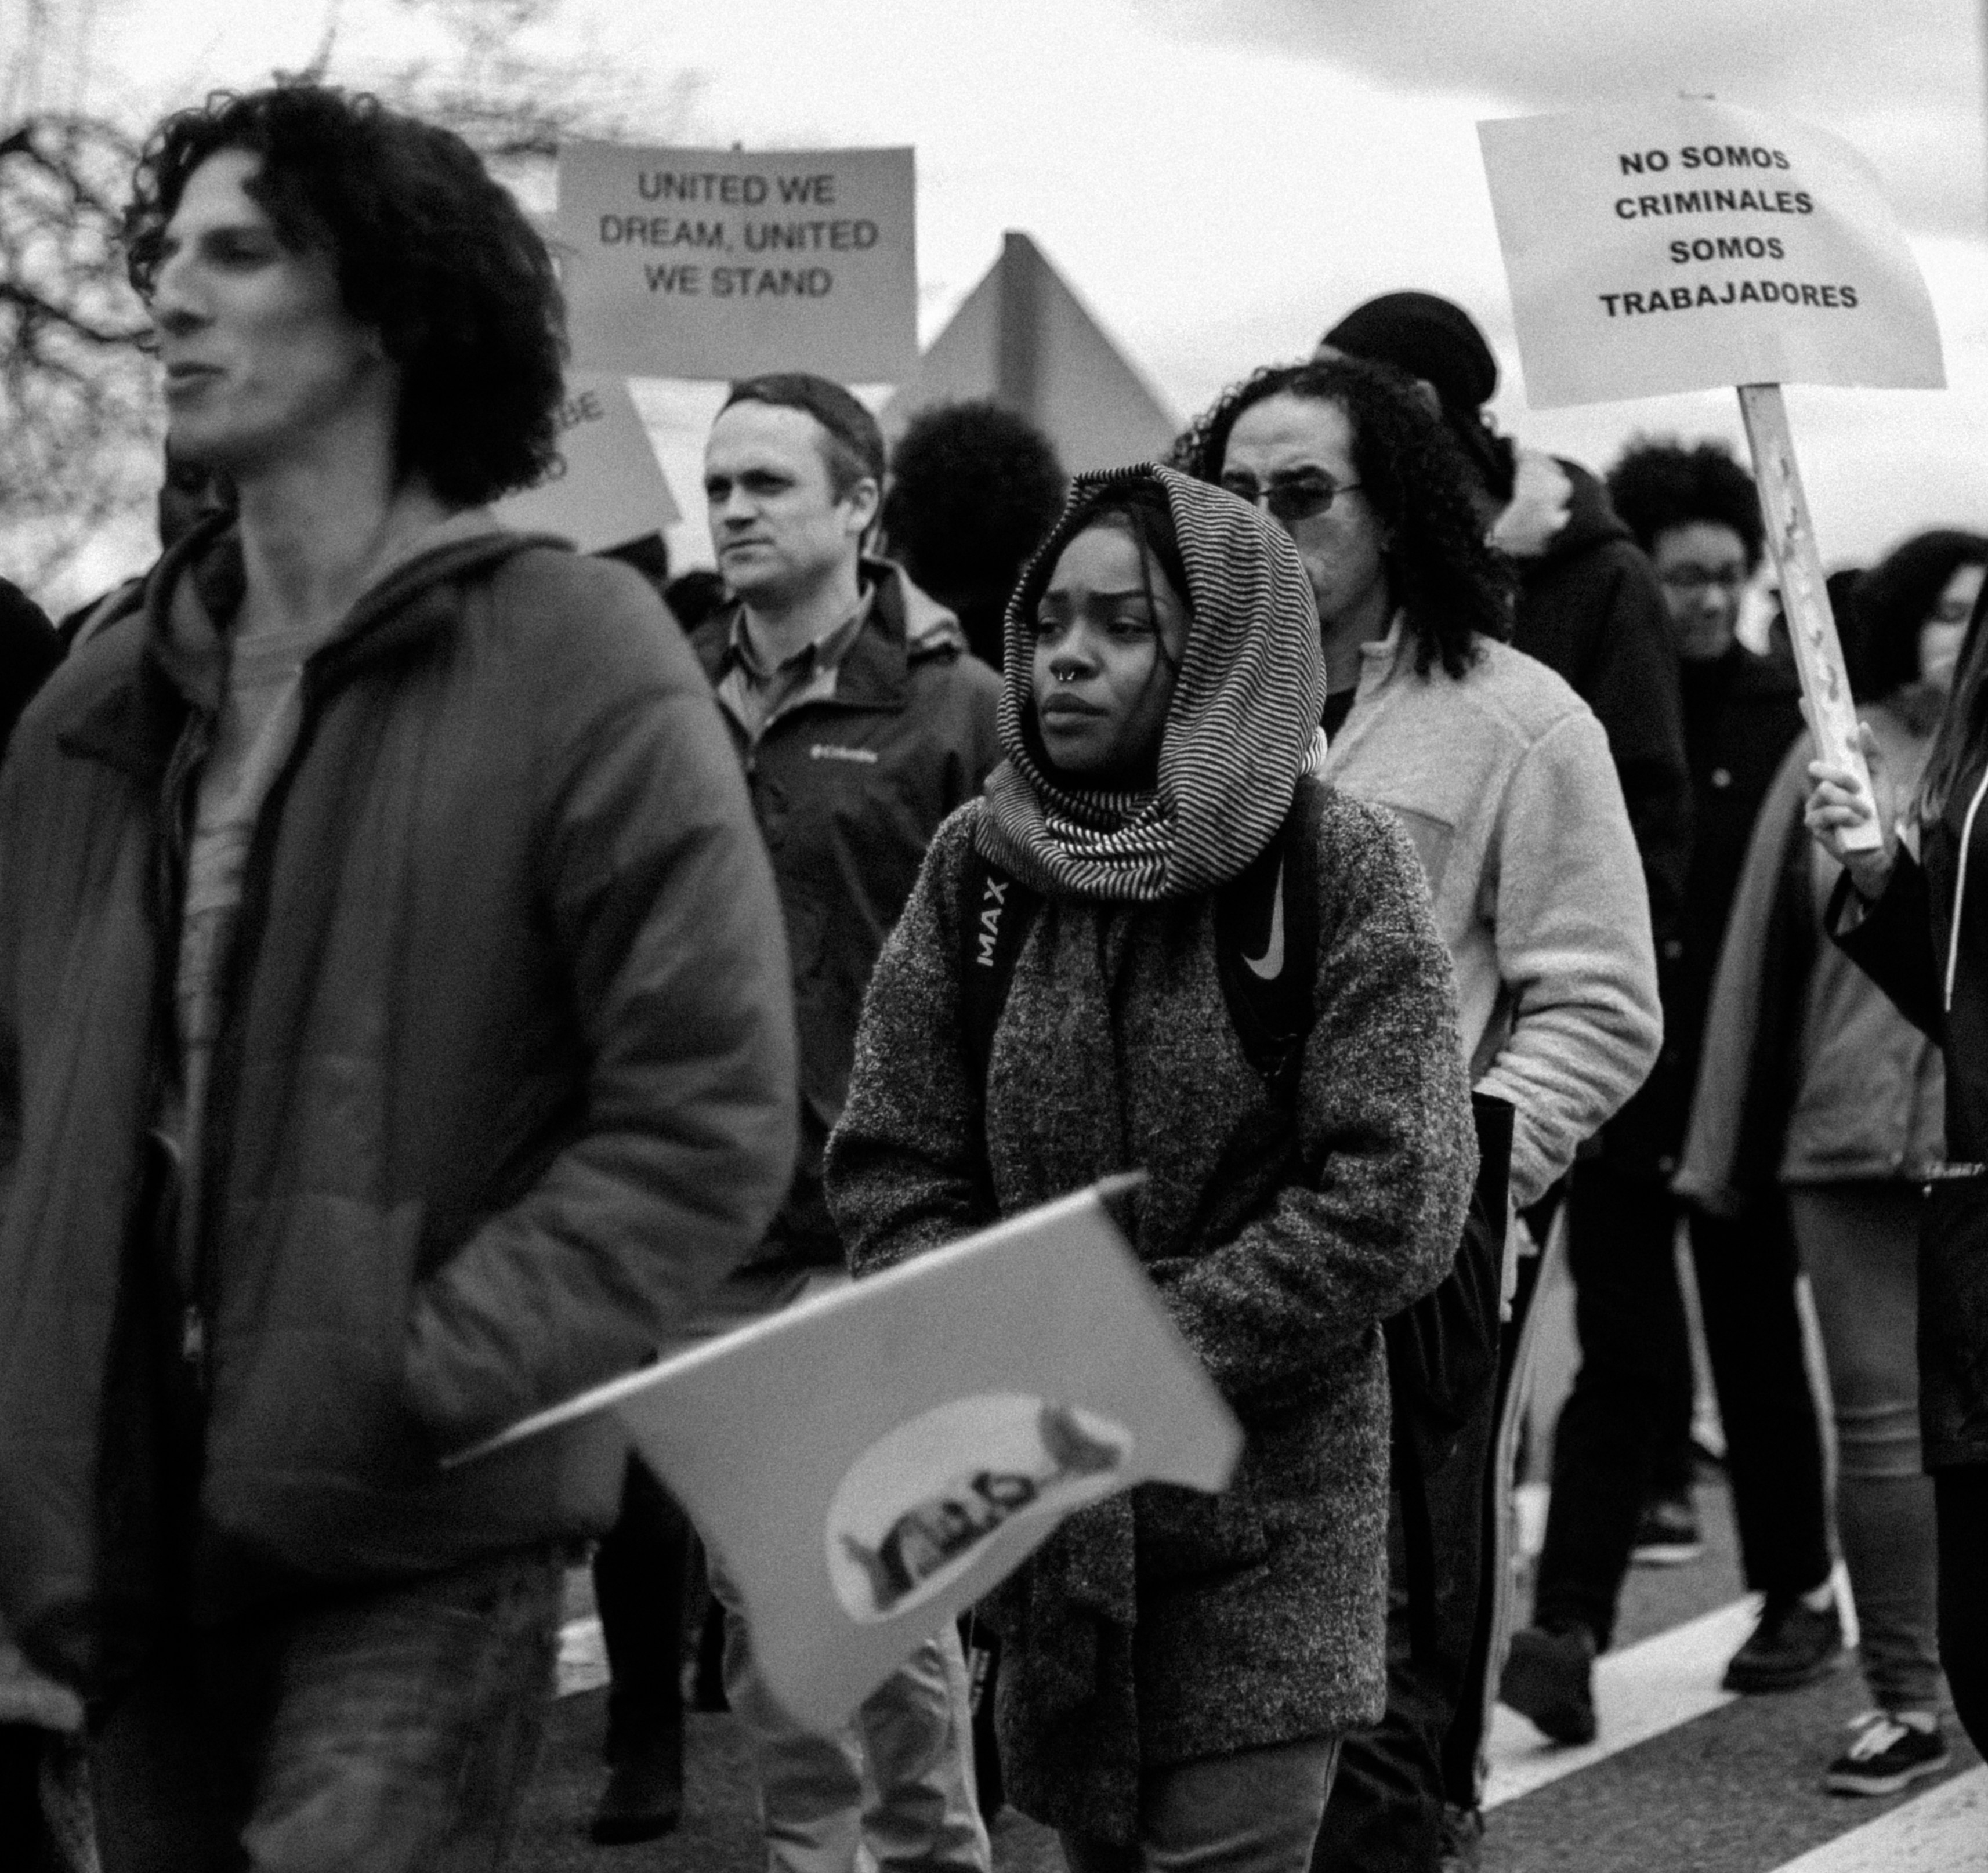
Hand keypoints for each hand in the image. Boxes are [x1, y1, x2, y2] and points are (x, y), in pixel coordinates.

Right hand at [1804, 719, 1896, 899]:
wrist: (1880, 846)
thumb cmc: (1879, 812)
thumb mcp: (1882, 778)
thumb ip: (1872, 753)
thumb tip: (1860, 727)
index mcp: (1836, 771)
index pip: (1821, 743)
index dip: (1812, 721)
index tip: (1805, 699)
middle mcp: (1821, 785)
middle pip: (1819, 768)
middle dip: (1842, 777)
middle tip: (1858, 787)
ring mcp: (1814, 805)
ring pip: (1825, 791)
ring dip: (1851, 802)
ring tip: (1863, 813)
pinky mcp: (1814, 825)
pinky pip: (1826, 811)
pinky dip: (1846, 815)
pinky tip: (1855, 823)